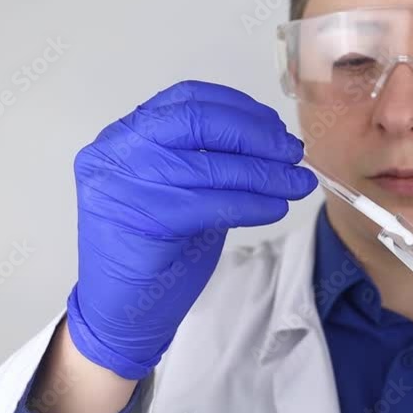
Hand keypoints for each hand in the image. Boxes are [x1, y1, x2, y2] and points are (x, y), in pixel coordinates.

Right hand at [67, 80, 315, 379]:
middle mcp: (116, 151)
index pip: (187, 99)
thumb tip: (270, 140)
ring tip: (297, 183)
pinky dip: (252, 203)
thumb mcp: (181, 190)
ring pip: (211, 165)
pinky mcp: (141, 218)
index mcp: (124, 135)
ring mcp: (122, 182)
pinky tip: (274, 207)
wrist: (120, 312)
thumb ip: (210, 159)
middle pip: (198, 121)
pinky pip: (211, 202)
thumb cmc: (154, 252)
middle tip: (292, 153)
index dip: (239, 108)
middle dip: (256, 135)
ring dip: (265, 174)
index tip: (275, 126)